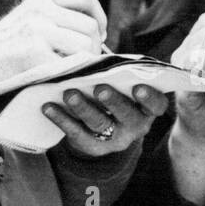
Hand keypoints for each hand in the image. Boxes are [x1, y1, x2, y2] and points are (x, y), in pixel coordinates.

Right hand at [0, 0, 106, 82]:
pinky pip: (73, 64)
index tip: (98, 34)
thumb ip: (57, 18)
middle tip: (84, 61)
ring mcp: (39, 31)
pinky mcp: (37, 54)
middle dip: (93, 47)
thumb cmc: (5, 48)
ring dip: (85, 62)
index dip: (99, 18)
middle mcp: (42, 10)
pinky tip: (59, 77)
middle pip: (90, 26)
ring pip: (86, 45)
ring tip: (70, 69)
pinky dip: (72, 73)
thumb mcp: (29, 19)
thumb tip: (97, 30)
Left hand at [43, 82, 167, 156]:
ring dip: (83, 108)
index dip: (149, 98)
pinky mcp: (94, 146)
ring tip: (69, 93)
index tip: (138, 87)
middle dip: (114, 102)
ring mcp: (115, 139)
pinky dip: (61, 119)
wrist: (105, 128)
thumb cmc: (116, 93)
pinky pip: (76, 133)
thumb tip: (97, 59)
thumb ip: (120, 75)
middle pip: (127, 116)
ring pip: (99, 124)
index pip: (156, 105)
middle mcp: (136, 127)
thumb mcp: (123, 86)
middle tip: (100, 88)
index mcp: (147, 109)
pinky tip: (48, 107)